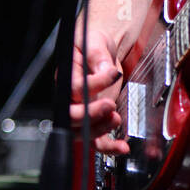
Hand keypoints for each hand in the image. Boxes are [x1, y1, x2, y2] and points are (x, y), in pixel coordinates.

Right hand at [69, 26, 129, 155]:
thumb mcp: (94, 42)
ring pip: (82, 132)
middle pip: (71, 117)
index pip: (73, 89)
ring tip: (116, 118)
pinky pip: (96, 141)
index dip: (92, 85)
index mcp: (67, 77)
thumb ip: (98, 55)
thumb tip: (105, 70)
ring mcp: (81, 112)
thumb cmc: (92, 44)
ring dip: (100, 130)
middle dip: (90, 115)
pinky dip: (108, 147)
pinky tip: (122, 147)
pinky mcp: (95, 121)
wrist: (100, 50)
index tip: (112, 73)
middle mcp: (70, 98)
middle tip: (109, 105)